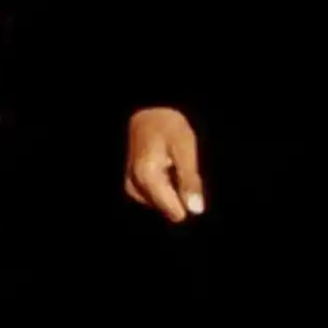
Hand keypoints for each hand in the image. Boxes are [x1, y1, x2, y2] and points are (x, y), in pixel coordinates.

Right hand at [124, 108, 203, 222]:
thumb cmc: (168, 128)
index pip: (173, 211)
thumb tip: (196, 210)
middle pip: (169, 209)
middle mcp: (134, 187)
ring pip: (163, 204)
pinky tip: (166, 168)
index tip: (186, 175)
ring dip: (173, 189)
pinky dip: (165, 187)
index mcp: (147, 178)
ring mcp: (131, 188)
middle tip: (178, 166)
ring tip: (171, 164)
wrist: (147, 116)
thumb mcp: (185, 149)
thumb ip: (190, 181)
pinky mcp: (132, 187)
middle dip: (179, 193)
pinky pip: (156, 198)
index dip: (188, 199)